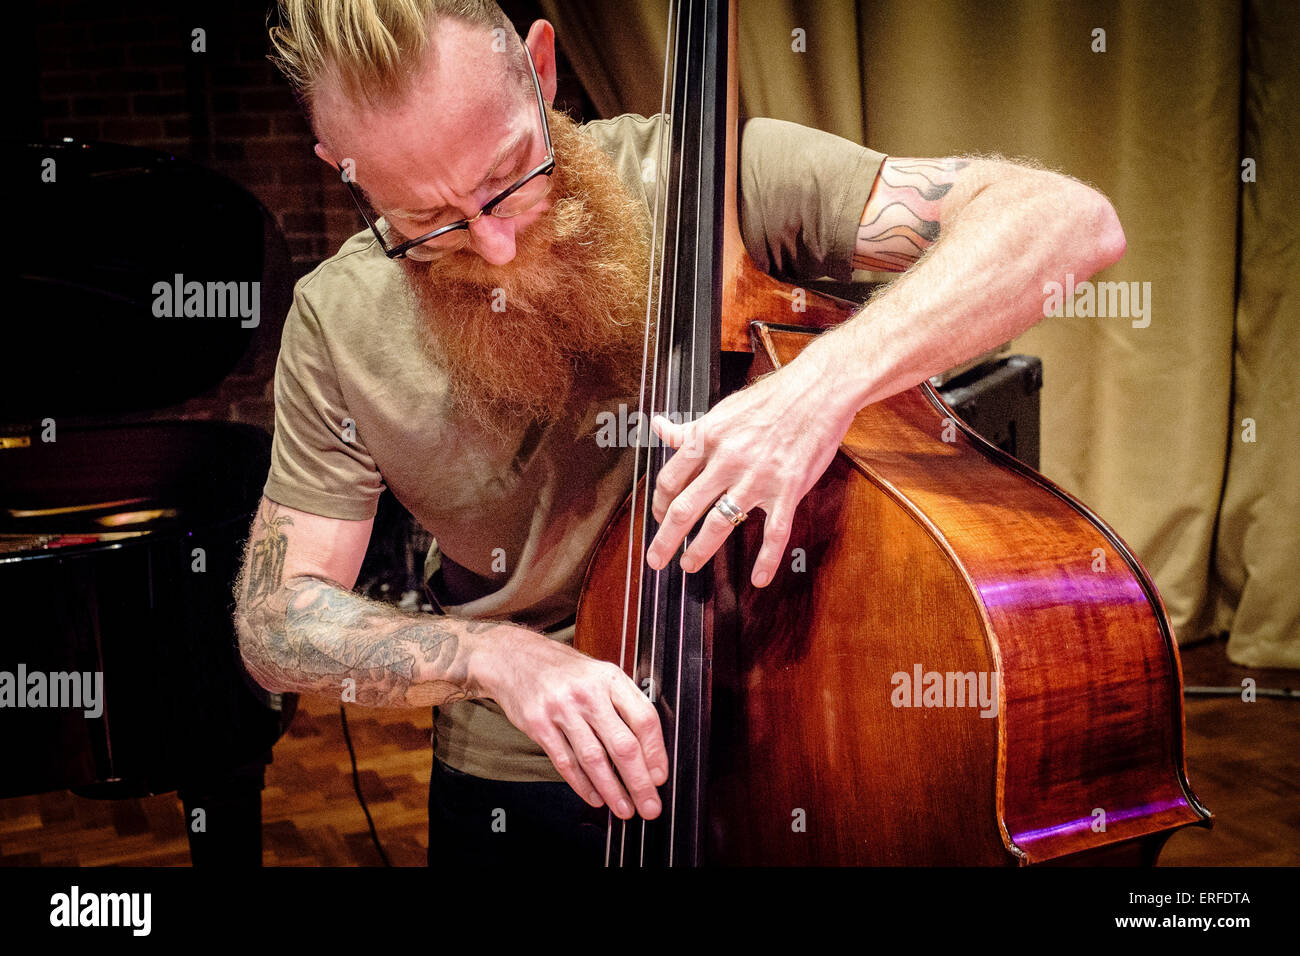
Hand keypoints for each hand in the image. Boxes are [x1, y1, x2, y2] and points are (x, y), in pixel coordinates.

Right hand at [476, 627, 668, 819]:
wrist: (514, 658)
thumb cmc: (563, 670)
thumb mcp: (599, 674)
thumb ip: (624, 703)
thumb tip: (650, 750)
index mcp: (610, 678)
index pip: (644, 719)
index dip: (656, 753)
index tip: (660, 777)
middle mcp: (588, 693)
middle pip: (622, 745)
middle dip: (639, 783)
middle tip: (649, 806)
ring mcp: (562, 709)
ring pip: (594, 759)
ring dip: (612, 791)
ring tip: (624, 808)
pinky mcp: (539, 725)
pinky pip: (566, 762)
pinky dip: (582, 785)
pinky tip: (595, 796)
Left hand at [645, 356, 854, 586]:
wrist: (817, 391)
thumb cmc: (769, 399)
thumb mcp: (722, 410)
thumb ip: (690, 428)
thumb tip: (659, 428)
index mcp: (707, 439)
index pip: (669, 479)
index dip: (658, 503)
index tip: (658, 516)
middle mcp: (726, 460)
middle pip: (684, 507)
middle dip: (665, 538)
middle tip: (655, 559)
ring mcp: (757, 478)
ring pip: (719, 523)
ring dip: (699, 550)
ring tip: (688, 565)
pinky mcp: (787, 490)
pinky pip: (774, 533)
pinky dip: (766, 560)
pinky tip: (758, 579)